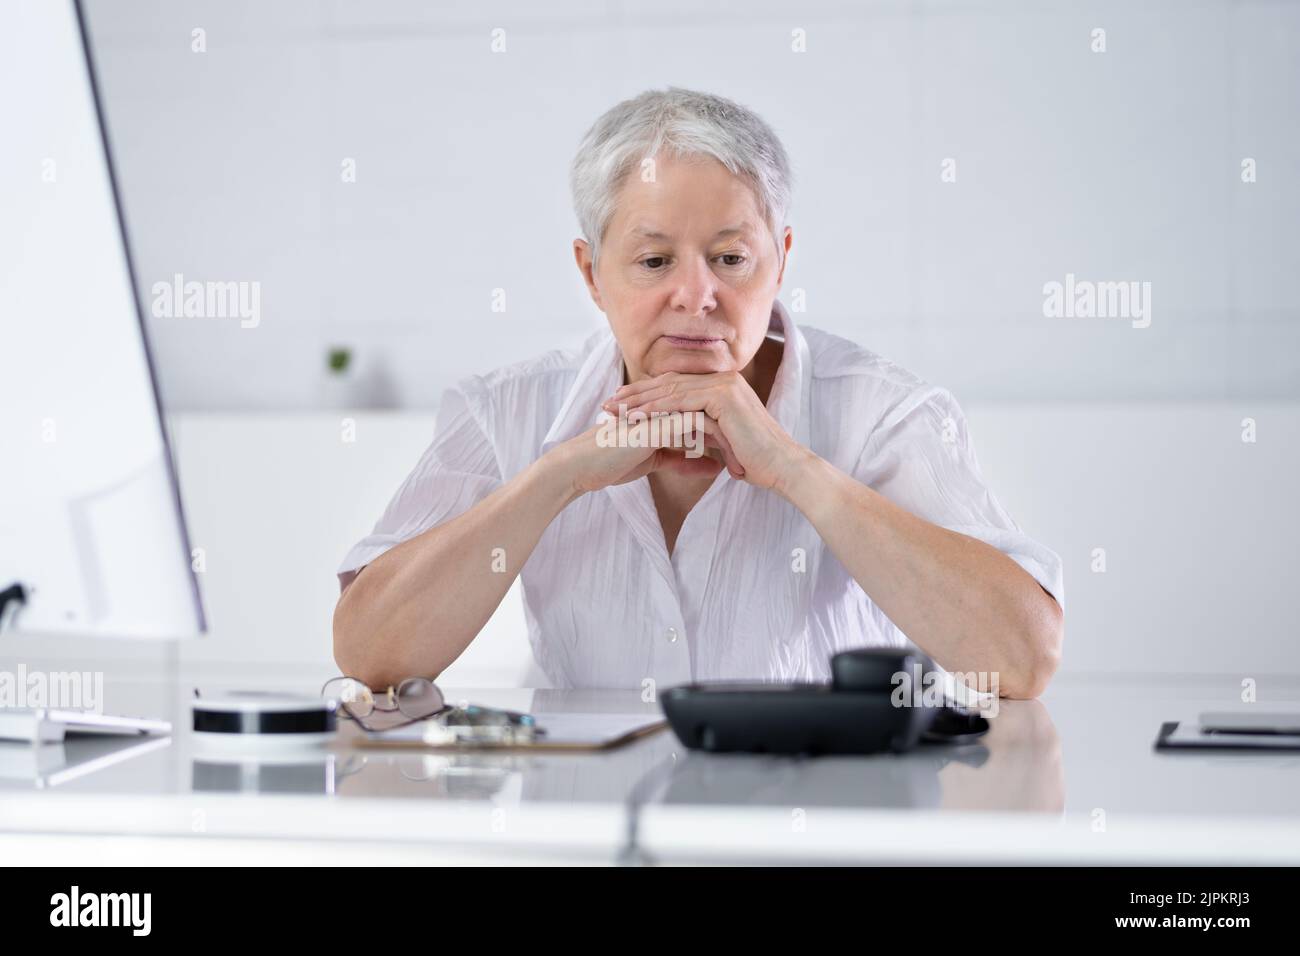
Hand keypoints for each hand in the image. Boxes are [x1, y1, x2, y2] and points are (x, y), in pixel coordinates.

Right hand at [549, 407, 744, 496]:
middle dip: (735, 443)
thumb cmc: (613, 462)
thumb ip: (685, 460)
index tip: (743, 464)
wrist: (584, 465)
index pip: (710, 420)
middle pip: (716, 417)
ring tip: (743, 471)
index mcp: (669, 412)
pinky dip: (714, 448)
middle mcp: (669, 407)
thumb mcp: (658, 463)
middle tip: (751, 467)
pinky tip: (724, 469)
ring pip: (711, 421)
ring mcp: (665, 411)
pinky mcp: (660, 422)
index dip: (728, 441)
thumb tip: (715, 466)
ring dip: (729, 447)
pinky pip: (698, 429)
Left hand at [602, 371, 808, 491]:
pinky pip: (681, 402)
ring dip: (640, 400)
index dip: (646, 394)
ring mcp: (724, 385)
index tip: (621, 404)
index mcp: (722, 386)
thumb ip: (703, 429)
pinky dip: (656, 409)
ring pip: (671, 390)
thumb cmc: (755, 460)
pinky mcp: (723, 397)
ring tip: (615, 410)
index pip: (676, 386)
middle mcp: (723, 379)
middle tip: (609, 403)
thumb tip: (685, 434)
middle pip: (669, 384)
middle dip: (636, 394)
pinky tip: (636, 418)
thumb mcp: (722, 439)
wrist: (781, 467)